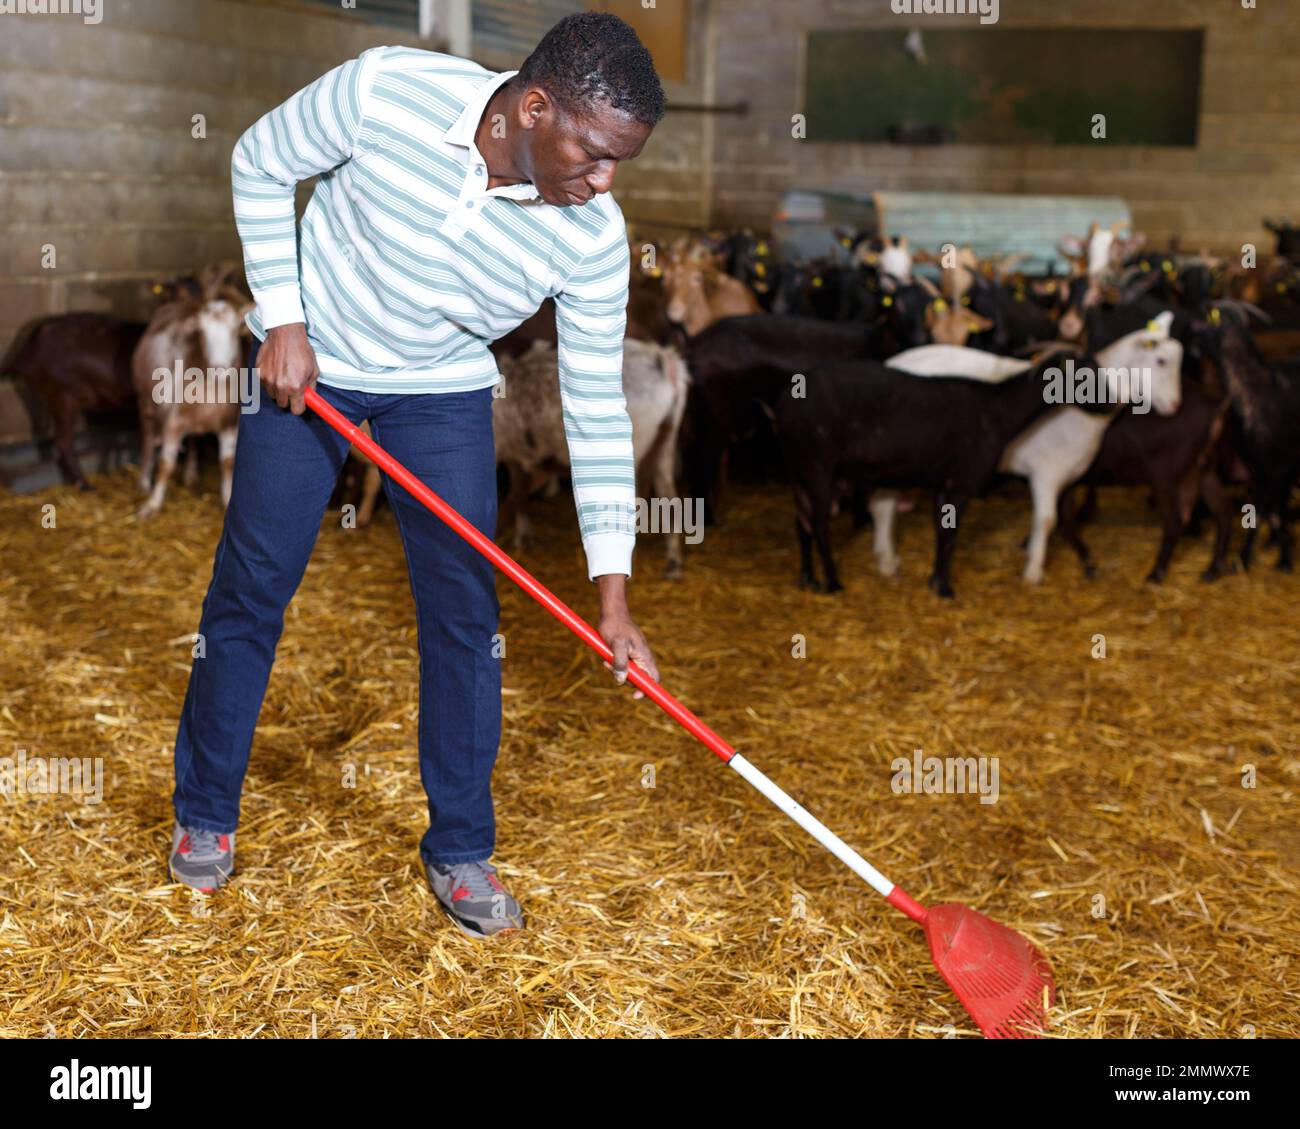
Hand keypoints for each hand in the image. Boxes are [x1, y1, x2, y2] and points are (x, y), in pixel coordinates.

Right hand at [258, 323, 319, 414]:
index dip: (300, 407)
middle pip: (282, 405)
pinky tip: (276, 369)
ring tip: (284, 376)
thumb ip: (311, 387)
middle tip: (293, 388)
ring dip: (278, 390)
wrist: (285, 333)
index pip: (296, 410)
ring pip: (273, 395)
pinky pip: (265, 384)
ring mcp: (267, 380)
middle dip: (289, 399)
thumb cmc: (302, 351)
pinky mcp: (259, 372)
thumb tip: (309, 398)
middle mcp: (280, 386)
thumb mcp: (314, 370)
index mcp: (295, 387)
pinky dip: (270, 380)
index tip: (301, 402)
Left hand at [595, 574, 658, 700]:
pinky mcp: (627, 654)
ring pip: (628, 673)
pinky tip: (606, 656)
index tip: (635, 695)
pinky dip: (614, 665)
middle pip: (639, 679)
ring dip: (616, 670)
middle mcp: (642, 658)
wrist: (611, 613)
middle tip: (611, 667)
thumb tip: (621, 680)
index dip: (648, 690)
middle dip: (624, 678)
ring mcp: (635, 656)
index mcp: (645, 656)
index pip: (653, 679)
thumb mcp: (617, 645)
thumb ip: (620, 663)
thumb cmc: (616, 627)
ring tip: (606, 659)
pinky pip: (622, 666)